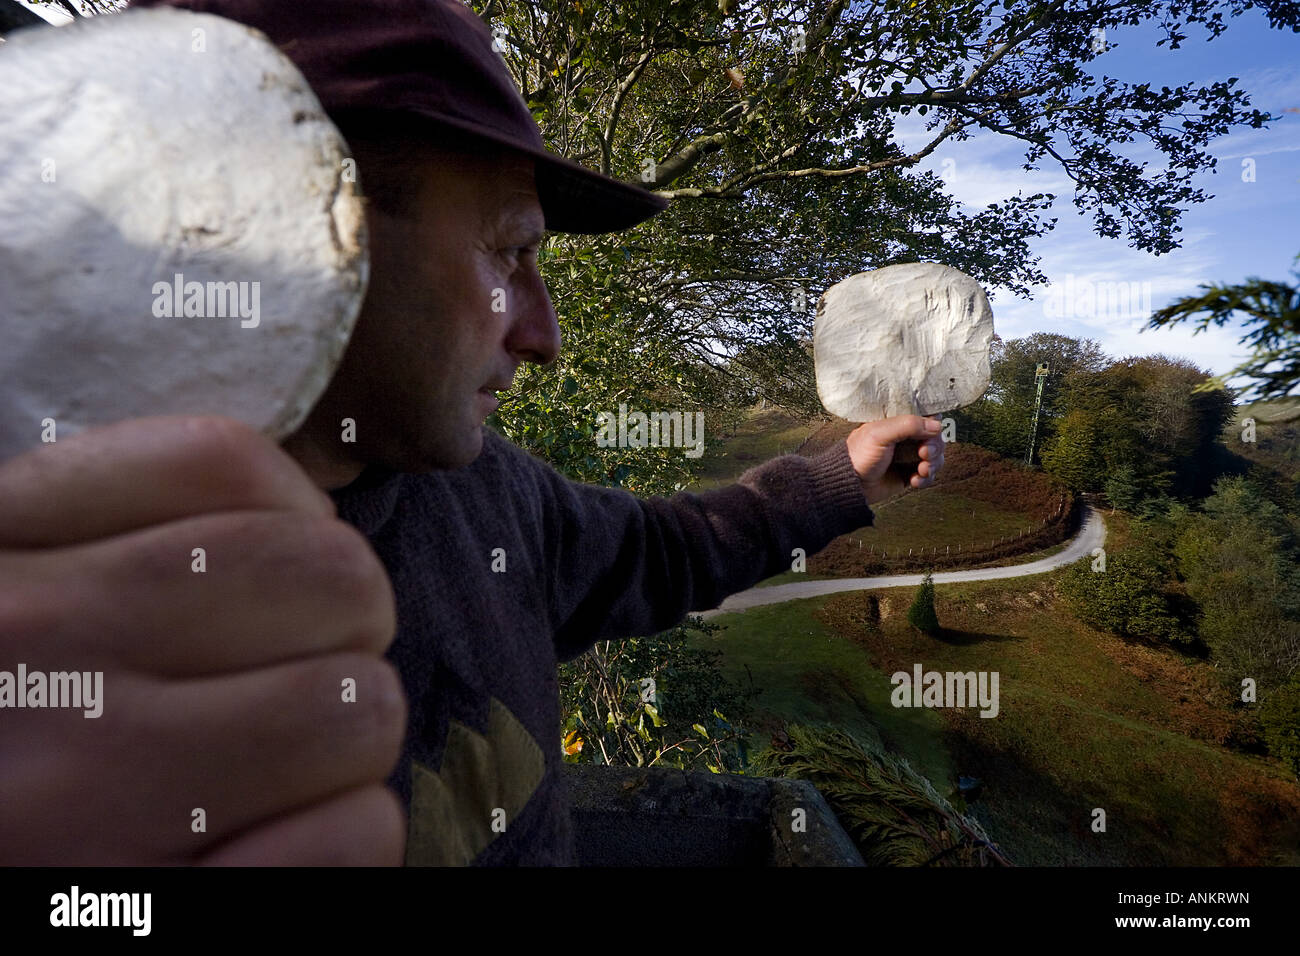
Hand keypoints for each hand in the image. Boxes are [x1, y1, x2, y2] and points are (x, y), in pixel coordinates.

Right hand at [0, 416, 406, 864]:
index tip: (274, 576)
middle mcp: (24, 658)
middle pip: (332, 576)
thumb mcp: (10, 598)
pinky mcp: (140, 919)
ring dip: (345, 737)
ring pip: (358, 708)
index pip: (221, 463)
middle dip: (344, 627)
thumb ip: (113, 536)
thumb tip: (305, 518)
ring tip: (271, 767)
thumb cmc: (4, 729)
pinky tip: (264, 844)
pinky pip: (353, 836)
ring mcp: (74, 803)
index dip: (295, 515)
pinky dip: (342, 836)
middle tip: (288, 677)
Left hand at [845, 414, 944, 505]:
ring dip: (933, 465)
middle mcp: (905, 438)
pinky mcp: (909, 474)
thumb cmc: (858, 456)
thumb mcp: (880, 434)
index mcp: (897, 422)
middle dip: (934, 448)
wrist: (850, 485)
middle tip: (923, 454)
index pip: (926, 418)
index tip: (929, 435)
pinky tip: (914, 481)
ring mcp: (908, 456)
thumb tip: (936, 425)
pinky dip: (925, 479)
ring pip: (935, 457)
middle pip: (935, 438)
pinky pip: (928, 475)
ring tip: (921, 470)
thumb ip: (907, 425)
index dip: (933, 427)